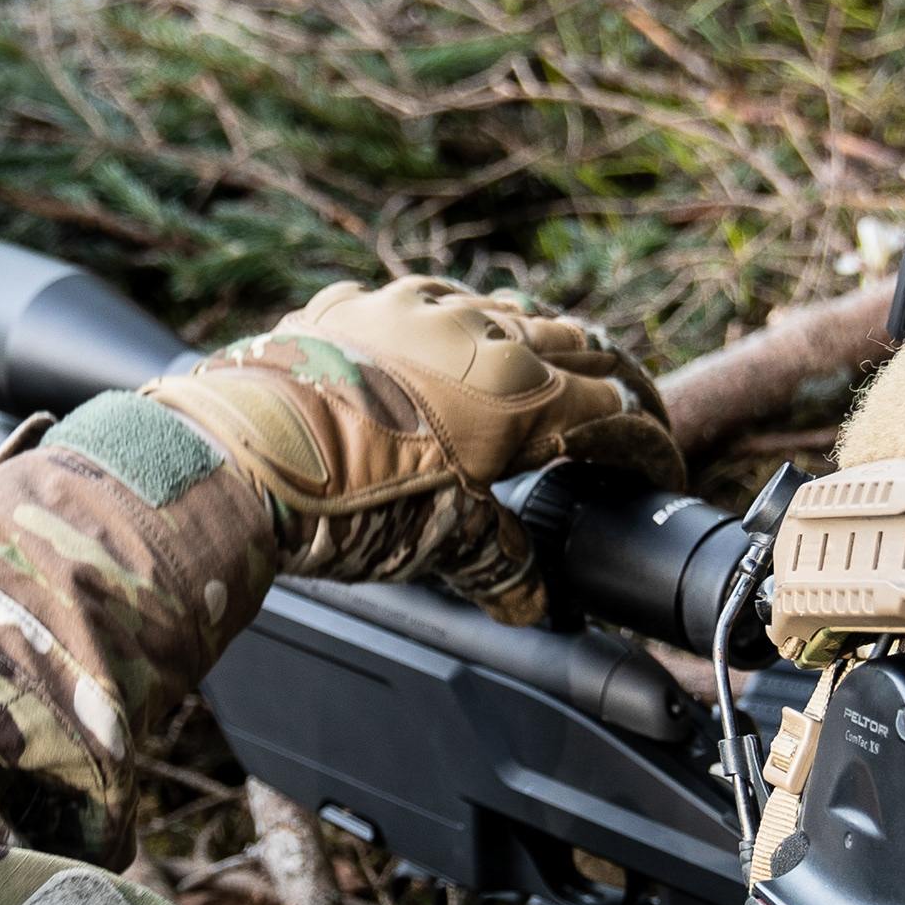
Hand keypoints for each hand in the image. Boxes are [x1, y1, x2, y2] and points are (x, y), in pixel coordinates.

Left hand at [144, 277, 683, 620]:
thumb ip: (500, 566)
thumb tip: (533, 601)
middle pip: (577, 343)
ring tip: (553, 366)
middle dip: (614, 381)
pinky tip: (446, 345)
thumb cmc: (349, 505)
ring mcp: (414, 310)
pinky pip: (424, 302)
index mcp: (521, 394)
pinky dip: (455, 326)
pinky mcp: (354, 305)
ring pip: (504, 309)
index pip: (614, 411)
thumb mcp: (443, 545)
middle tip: (628, 413)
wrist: (241, 456)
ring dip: (541, 339)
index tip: (663, 468)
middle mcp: (479, 334)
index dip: (648, 444)